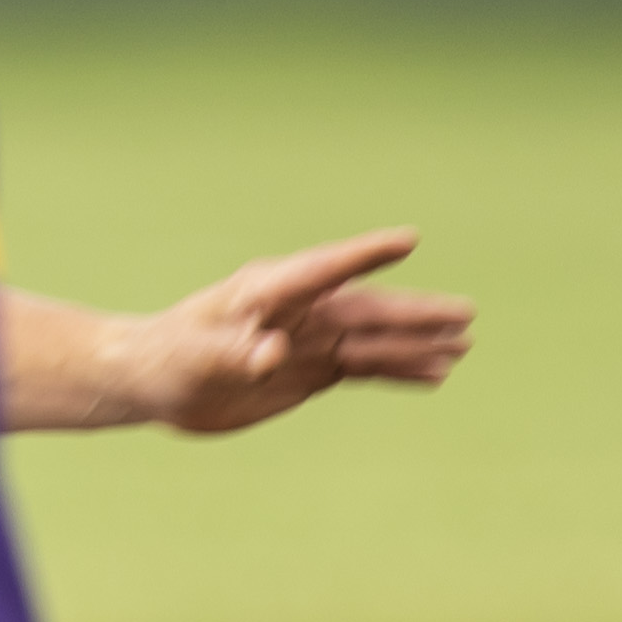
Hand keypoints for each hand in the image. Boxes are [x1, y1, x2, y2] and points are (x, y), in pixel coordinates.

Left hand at [126, 227, 473, 434]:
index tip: (407, 240)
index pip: (322, 270)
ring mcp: (308, 339)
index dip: (363, 256)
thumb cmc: (167, 358)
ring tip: (464, 343)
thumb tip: (272, 354)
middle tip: (465, 312)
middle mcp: (297, 311)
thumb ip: (234, 355)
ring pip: (372, 337)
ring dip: (416, 342)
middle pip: (365, 308)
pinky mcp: (310, 368)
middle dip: (414, 312)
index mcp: (266, 293)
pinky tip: (434, 373)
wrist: (155, 381)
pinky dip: (398, 370)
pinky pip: (364, 367)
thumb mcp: (196, 358)